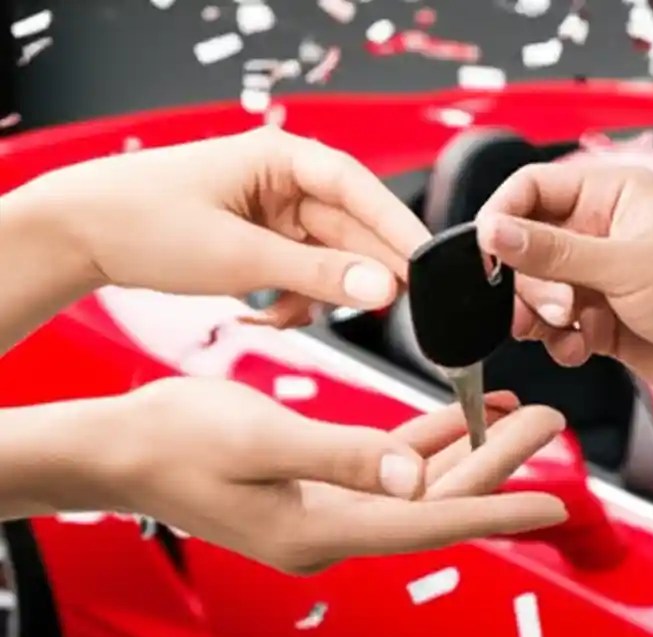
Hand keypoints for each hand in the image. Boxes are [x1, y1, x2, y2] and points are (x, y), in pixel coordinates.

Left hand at [9, 126, 428, 326]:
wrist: (78, 236)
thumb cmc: (144, 221)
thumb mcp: (240, 257)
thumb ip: (319, 275)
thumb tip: (384, 289)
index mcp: (281, 157)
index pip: (360, 188)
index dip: (398, 227)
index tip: (429, 264)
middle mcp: (283, 181)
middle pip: (350, 228)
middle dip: (361, 274)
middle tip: (386, 310)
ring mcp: (272, 213)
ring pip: (327, 259)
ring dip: (318, 296)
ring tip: (289, 317)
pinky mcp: (259, 242)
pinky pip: (300, 275)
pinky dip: (291, 302)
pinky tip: (265, 318)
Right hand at [61, 378, 565, 574]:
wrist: (118, 446)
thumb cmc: (176, 442)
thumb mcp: (260, 440)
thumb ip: (342, 457)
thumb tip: (414, 477)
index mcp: (324, 530)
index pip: (432, 525)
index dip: (497, 512)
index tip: (554, 505)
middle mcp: (334, 529)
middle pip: (438, 499)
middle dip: (499, 465)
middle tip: (552, 426)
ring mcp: (327, 507)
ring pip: (421, 481)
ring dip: (471, 448)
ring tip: (524, 416)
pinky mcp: (318, 482)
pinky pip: (389, 463)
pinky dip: (428, 439)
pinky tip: (460, 415)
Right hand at [476, 164, 652, 406]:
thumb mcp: (629, 267)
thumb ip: (554, 252)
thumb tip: (493, 231)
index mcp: (611, 194)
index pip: (531, 188)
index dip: (502, 219)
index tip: (487, 254)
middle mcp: (601, 230)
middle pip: (526, 246)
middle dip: (531, 282)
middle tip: (556, 308)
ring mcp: (601, 277)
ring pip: (537, 290)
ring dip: (541, 315)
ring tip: (570, 331)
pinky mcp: (603, 318)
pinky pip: (556, 326)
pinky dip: (560, 341)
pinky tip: (582, 348)